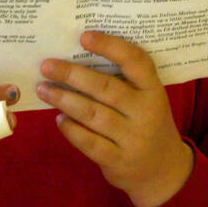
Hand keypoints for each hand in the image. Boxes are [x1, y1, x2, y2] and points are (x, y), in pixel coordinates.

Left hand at [38, 31, 193, 206]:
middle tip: (47, 65)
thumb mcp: (148, 100)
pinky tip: (59, 119)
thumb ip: (125, 83)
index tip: (84, 36)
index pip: (136, 62)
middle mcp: (145, 112)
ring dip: (64, 100)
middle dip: (73, 75)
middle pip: (106, 88)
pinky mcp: (118, 161)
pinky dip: (71, 129)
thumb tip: (79, 58)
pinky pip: (89, 142)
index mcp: (154, 91)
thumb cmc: (148, 123)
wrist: (164, 170)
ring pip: (93, 114)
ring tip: (44, 89)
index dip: (111, 46)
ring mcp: (132, 139)